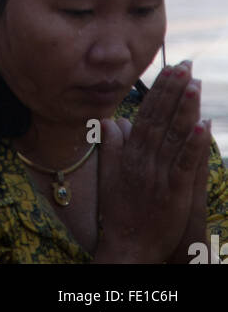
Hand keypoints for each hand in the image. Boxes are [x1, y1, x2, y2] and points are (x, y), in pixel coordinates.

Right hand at [94, 62, 210, 264]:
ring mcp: (159, 174)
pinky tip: (203, 126)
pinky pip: (184, 164)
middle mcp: (144, 158)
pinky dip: (193, 145)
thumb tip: (111, 120)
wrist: (127, 246)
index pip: (147, 114)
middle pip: (160, 118)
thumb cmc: (119, 212)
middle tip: (185, 66)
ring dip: (184, 109)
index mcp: (131, 153)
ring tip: (195, 84)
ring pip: (173, 136)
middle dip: (173, 90)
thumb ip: (110, 145)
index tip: (170, 69)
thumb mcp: (108, 174)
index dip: (160, 91)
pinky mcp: (174, 192)